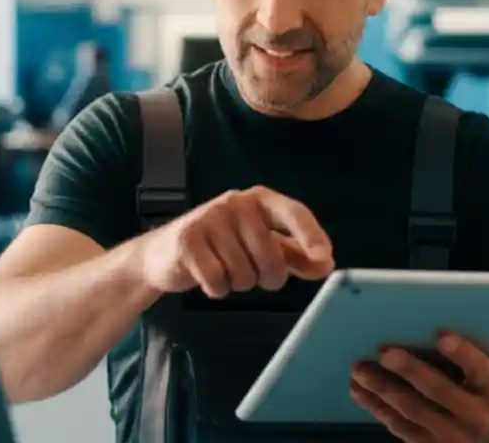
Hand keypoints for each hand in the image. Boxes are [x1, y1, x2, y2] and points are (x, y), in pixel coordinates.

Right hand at [138, 185, 333, 298]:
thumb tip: (326, 264)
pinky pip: (217, 281)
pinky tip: (207, 277)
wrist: (163, 254)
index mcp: (258, 200)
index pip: (294, 212)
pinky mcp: (187, 241)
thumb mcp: (259, 247)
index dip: (312, 236)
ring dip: (238, 284)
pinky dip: (216, 289)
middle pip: (271, 255)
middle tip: (253, 274)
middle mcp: (235, 203)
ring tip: (224, 270)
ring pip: (244, 273)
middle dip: (267, 277)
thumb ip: (294, 255)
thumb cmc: (220, 248)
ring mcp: (209, 219)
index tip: (325, 259)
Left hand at [350, 332, 488, 442]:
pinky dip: (376, 407)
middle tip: (384, 351)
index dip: (461, 353)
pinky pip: (399, 427)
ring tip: (360, 369)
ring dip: (382, 388)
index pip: (480, 370)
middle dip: (409, 370)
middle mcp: (477, 418)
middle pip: (438, 391)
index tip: (440, 335)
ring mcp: (452, 437)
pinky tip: (360, 390)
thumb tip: (481, 311)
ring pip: (412, 410)